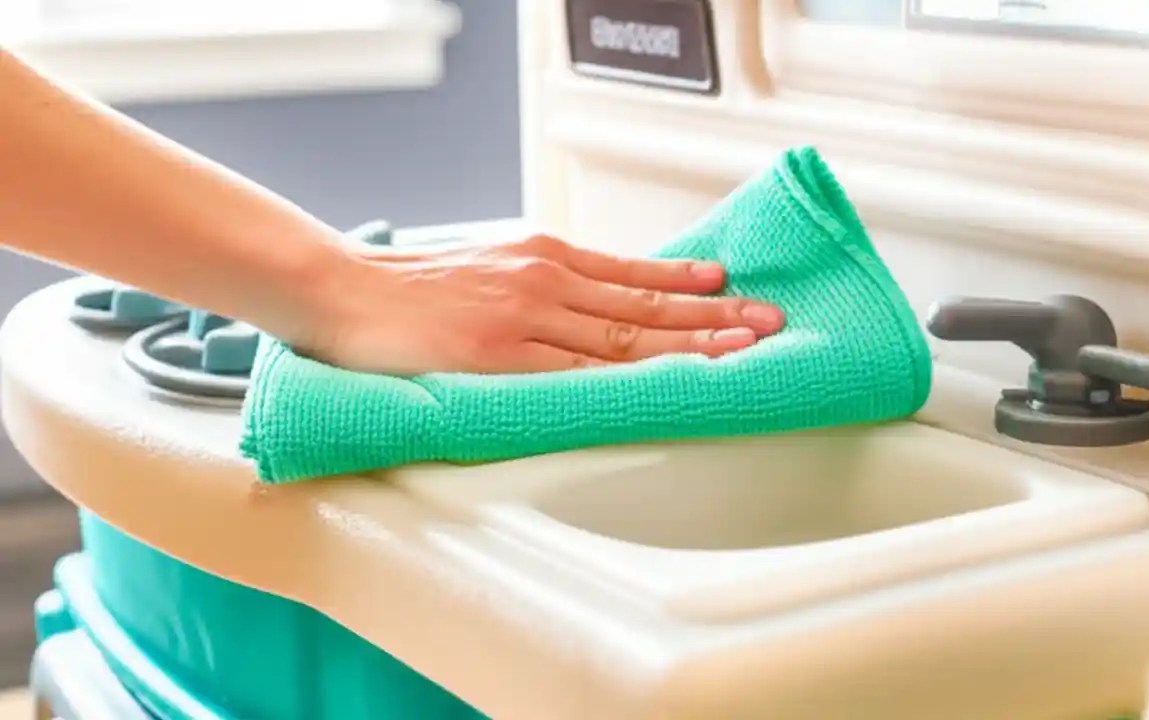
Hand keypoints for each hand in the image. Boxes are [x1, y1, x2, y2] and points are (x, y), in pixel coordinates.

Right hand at [297, 234, 784, 374]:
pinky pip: (581, 371)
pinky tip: (670, 382)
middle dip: (712, 314)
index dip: (686, 283)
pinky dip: (633, 377)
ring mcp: (527, 317)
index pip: (632, 274)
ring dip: (692, 342)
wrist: (343, 291)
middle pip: (645, 303)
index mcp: (541, 257)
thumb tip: (583, 304)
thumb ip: (537, 285)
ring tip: (742, 349)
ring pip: (627, 335)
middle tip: (766, 321)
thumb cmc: (410, 288)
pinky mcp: (502, 355)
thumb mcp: (487, 267)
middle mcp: (544, 279)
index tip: (730, 288)